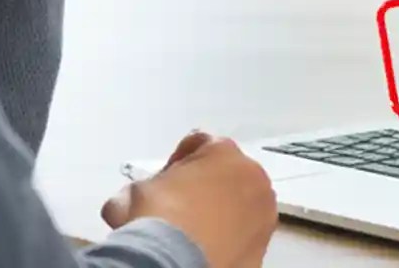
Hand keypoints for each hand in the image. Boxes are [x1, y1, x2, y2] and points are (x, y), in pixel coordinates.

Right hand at [103, 132, 277, 267]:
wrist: (173, 265)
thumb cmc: (156, 218)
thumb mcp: (136, 190)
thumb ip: (148, 184)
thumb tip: (135, 199)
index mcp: (224, 152)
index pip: (199, 143)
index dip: (178, 160)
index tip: (165, 179)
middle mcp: (253, 178)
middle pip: (225, 174)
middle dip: (205, 186)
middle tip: (179, 205)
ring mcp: (263, 215)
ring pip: (240, 206)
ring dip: (221, 213)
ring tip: (193, 231)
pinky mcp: (263, 248)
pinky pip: (242, 237)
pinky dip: (228, 240)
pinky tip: (205, 249)